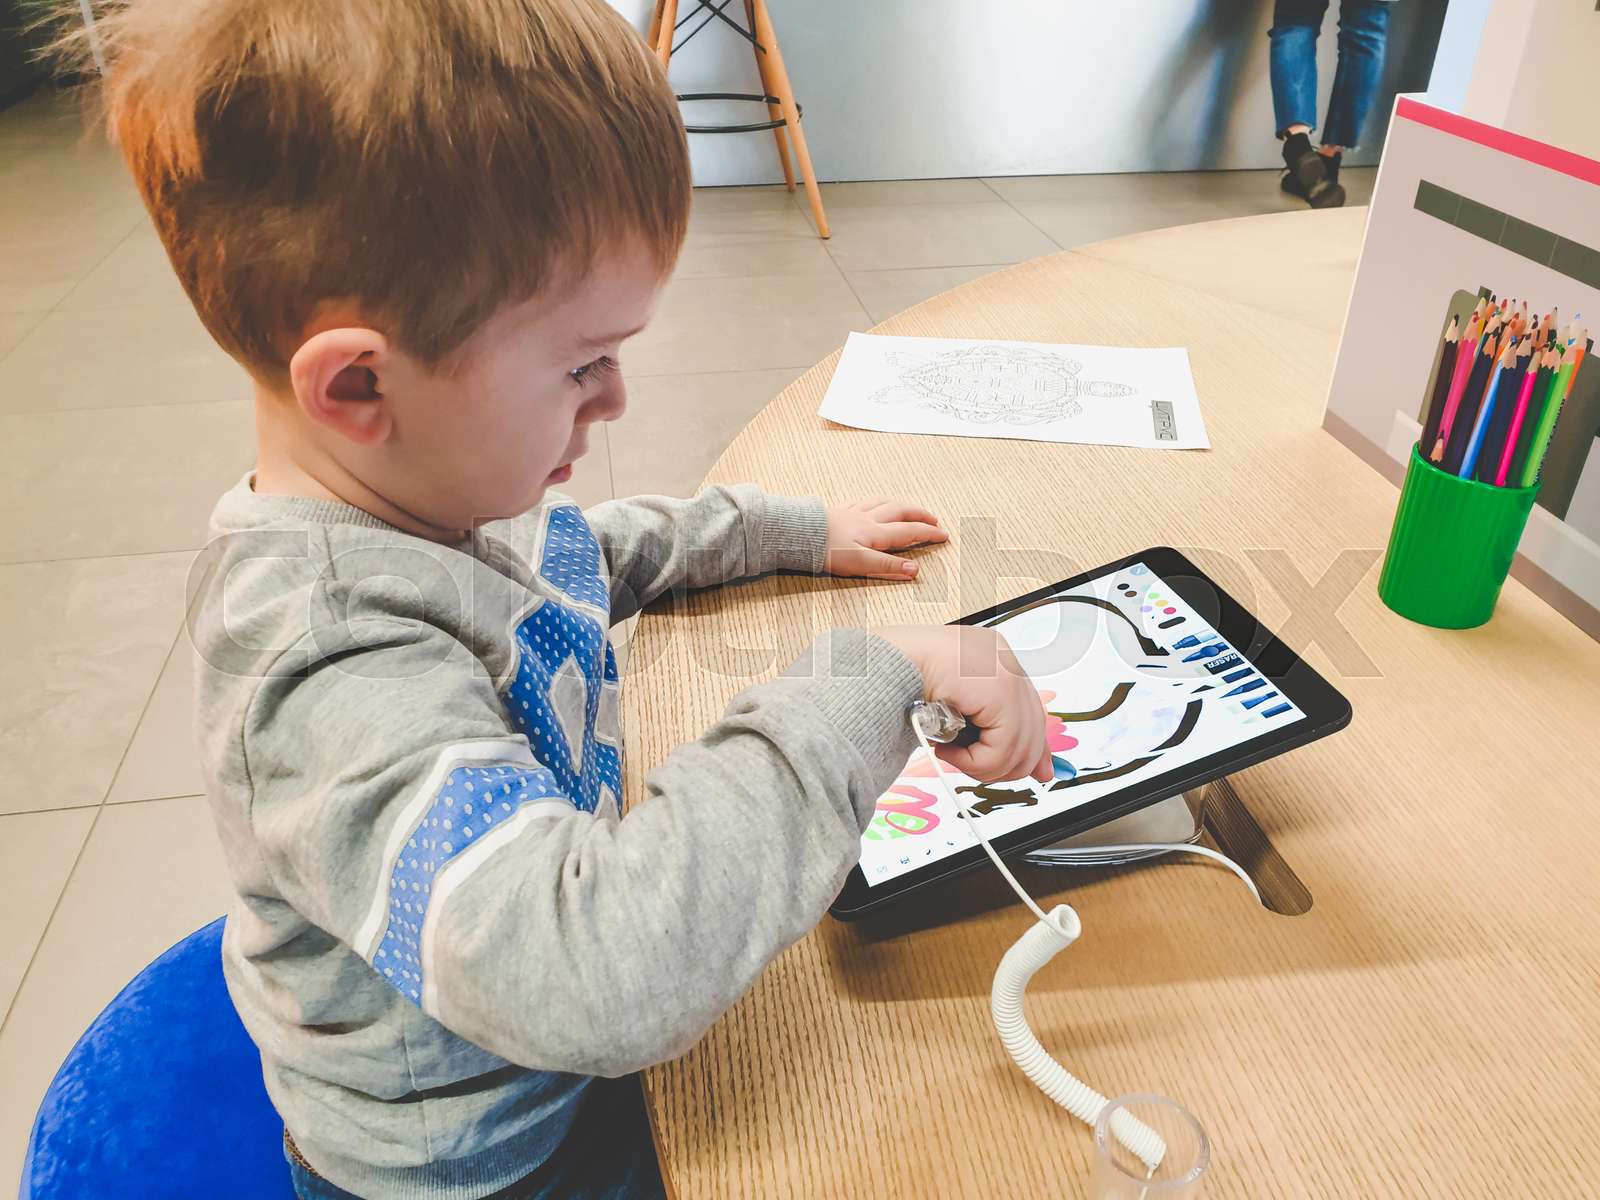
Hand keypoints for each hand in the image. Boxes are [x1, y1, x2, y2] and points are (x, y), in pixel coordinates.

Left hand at [824, 498, 947, 580]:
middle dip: (919, 515)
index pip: (909, 532)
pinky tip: (871, 503)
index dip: (928, 533)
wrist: (799, 533)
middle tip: (933, 519)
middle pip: (900, 512)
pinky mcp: (838, 511)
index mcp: (875, 533)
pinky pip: (862, 502)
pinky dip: (874, 502)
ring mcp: (853, 512)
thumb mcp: (860, 564)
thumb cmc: (825, 550)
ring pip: (883, 503)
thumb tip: (914, 570)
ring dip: (899, 505)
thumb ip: (887, 566)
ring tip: (908, 507)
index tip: (943, 535)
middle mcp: (867, 519)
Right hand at [875, 625, 1050, 784]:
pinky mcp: (999, 688)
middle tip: (972, 767)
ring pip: (1019, 745)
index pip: (1032, 708)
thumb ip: (988, 729)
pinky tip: (946, 748)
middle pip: (1033, 728)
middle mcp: (1003, 656)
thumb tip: (1034, 766)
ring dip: (979, 764)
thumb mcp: (952, 710)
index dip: (1035, 747)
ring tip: (948, 752)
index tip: (1039, 772)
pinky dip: (974, 761)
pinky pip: (1003, 747)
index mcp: (992, 655)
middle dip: (1006, 762)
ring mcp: (1004, 669)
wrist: (874, 671)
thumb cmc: (897, 686)